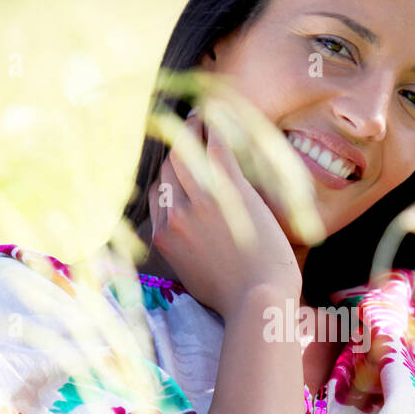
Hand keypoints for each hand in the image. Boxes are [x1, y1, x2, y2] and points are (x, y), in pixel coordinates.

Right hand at [147, 112, 302, 319]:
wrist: (257, 301)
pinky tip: (218, 112)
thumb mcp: (193, 278)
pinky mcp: (228, 191)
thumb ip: (183, 254)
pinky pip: (216, 148)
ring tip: (201, 116)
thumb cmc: (235, 298)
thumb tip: (187, 243)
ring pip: (186, 152)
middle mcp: (176, 215)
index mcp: (166, 237)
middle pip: (168, 170)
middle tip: (186, 127)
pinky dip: (215, 126)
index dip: (168, 178)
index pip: (157, 195)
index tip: (178, 167)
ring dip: (192, 129)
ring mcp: (200, 201)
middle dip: (175, 146)